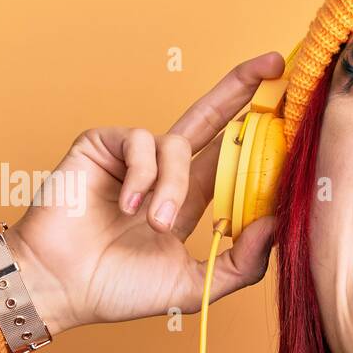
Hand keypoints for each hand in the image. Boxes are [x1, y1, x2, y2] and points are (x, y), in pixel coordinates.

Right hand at [1, 52, 287, 335]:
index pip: (231, 158)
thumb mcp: (195, 285)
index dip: (257, 139)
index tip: (293, 123)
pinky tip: (128, 206)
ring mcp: (133, 157)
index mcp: (189, 199)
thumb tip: (280, 223)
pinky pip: (140, 142)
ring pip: (178, 145)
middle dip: (242, 88)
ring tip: (156, 225)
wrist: (60, 288)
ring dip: (173, 186)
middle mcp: (165, 171)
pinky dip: (143, 175)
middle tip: (275, 62)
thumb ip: (241, 262)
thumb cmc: (118, 290)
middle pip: (212, 118)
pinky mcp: (102, 145)